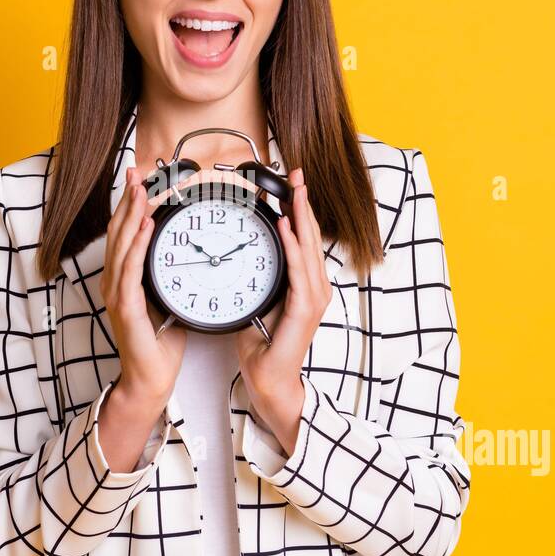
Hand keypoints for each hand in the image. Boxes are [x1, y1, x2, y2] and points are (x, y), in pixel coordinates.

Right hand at [102, 165, 186, 408]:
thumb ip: (167, 277)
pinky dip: (137, 244)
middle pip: (119, 231)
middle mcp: (115, 282)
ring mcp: (116, 294)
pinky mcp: (124, 307)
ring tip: (141, 189)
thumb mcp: (167, 300)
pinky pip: (130, 269)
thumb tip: (185, 254)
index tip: (142, 181)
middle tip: (137, 172)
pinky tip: (145, 225)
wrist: (149, 379)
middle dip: (129, 200)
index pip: (125, 234)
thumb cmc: (159, 344)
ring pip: (122, 244)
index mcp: (123, 279)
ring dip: (132, 214)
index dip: (131, 206)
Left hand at [235, 168, 332, 452]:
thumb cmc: (262, 346)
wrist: (269, 381)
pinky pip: (298, 272)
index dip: (297, 209)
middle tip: (296, 174)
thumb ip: (257, 278)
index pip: (302, 238)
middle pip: (310, 235)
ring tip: (294, 191)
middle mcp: (314, 287)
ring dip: (300, 217)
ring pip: (308, 247)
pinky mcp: (304, 310)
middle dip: (303, 202)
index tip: (290, 184)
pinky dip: (293, 247)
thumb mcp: (256, 301)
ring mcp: (313, 298)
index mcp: (303, 283)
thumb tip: (240, 256)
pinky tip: (285, 226)